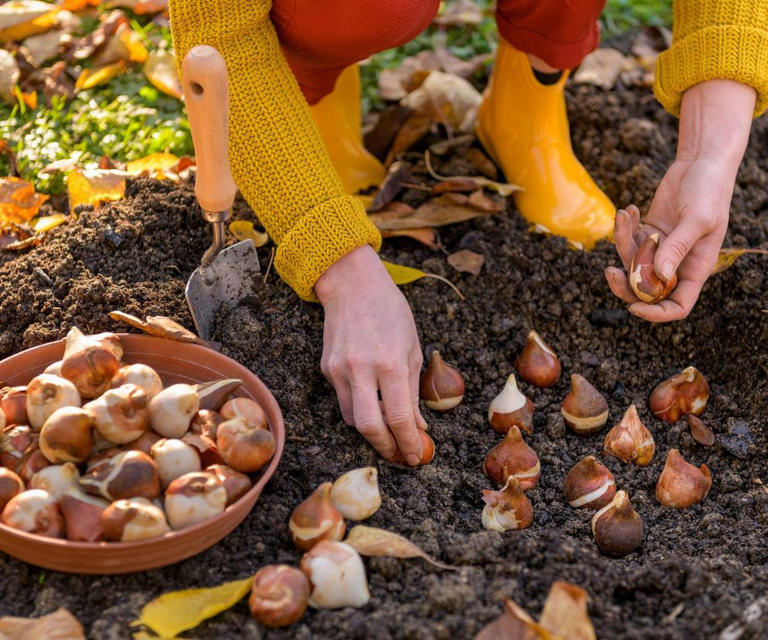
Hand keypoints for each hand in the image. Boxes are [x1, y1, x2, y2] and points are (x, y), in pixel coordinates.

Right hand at [315, 245, 426, 464]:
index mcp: (390, 362)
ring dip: (372, 431)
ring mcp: (340, 370)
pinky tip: (371, 404)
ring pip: (352, 418)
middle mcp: (362, 369)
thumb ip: (413, 390)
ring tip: (388, 433)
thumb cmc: (390, 312)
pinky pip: (343, 400)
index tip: (416, 456)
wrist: (352, 285)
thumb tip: (417, 426)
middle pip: (369, 427)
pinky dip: (359, 409)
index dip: (408, 442)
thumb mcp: (413, 347)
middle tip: (399, 455)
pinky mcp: (326, 368)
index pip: (399, 417)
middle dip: (385, 447)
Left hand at [605, 80, 755, 320]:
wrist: (701, 163)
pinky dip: (624, 228)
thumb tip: (659, 275)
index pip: (677, 305)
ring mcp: (660, 249)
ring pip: (631, 263)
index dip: (656, 313)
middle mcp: (676, 264)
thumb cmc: (709, 190)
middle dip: (625, 285)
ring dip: (622, 243)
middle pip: (646, 291)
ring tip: (625, 216)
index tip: (634, 308)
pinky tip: (629, 210)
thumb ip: (678, 247)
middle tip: (610, 272)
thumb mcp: (697, 218)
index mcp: (695, 269)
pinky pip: (628, 241)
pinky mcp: (647, 233)